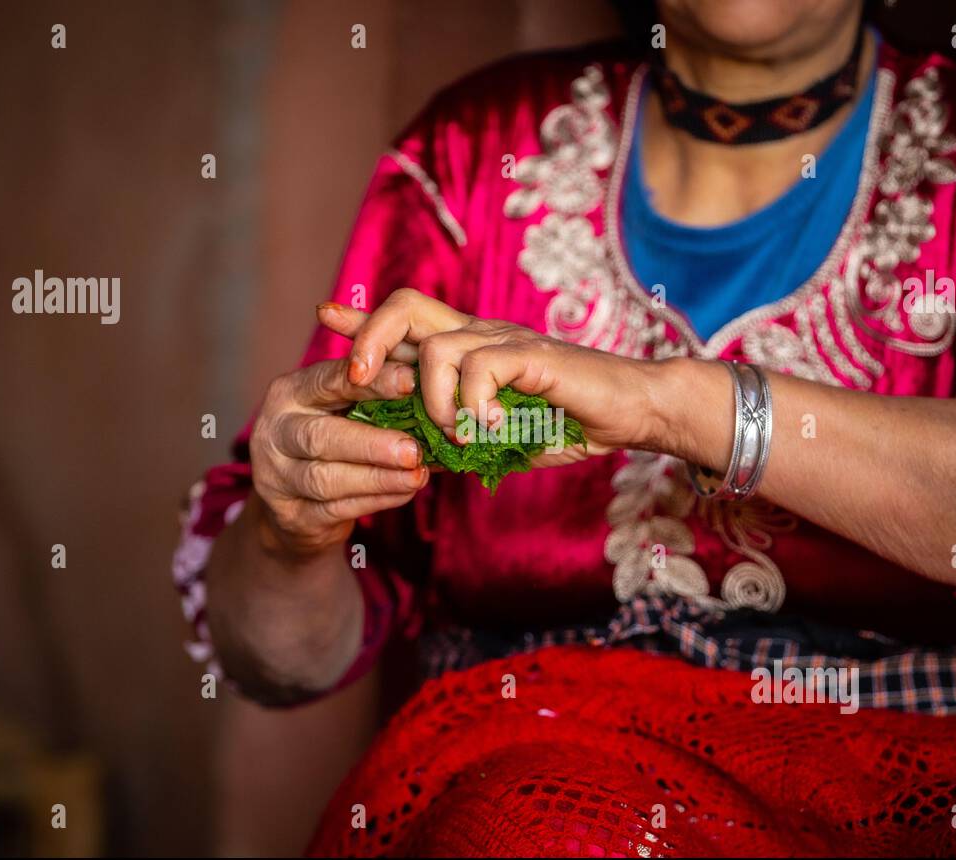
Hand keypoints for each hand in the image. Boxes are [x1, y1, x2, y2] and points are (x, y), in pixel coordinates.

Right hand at [248, 356, 429, 558]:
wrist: (296, 501)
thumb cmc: (332, 439)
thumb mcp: (344, 408)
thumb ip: (377, 396)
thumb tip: (431, 389)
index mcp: (289, 393)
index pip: (329, 381)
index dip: (372, 382)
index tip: (412, 382)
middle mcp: (274, 432)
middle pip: (320, 436)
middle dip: (371, 444)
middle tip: (413, 449)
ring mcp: (278, 478)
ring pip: (327, 479)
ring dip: (378, 478)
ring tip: (416, 475)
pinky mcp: (292, 516)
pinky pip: (337, 509)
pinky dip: (376, 500)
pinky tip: (405, 492)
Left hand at [317, 289, 664, 466]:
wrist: (631, 411)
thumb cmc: (568, 423)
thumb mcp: (499, 438)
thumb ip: (458, 439)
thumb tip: (417, 457)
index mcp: (469, 347)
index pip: (404, 319)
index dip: (360, 317)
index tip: (324, 316)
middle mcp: (481, 333)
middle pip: (406, 306)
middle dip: (370, 339)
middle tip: (359, 381)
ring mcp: (505, 339)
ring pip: (437, 346)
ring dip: (433, 400)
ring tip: (456, 434)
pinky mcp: (532, 354)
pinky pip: (481, 368)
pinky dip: (475, 405)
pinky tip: (490, 430)